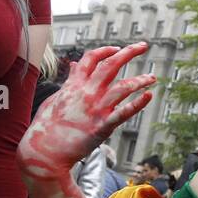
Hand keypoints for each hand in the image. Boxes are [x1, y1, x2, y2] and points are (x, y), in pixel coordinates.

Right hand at [20, 43, 154, 174]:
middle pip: (111, 65)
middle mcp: (86, 93)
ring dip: (140, 80)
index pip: (91, 58)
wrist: (44, 152)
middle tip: (143, 46)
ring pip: (123, 87)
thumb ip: (68, 81)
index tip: (117, 48)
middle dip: (129, 52)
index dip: (105, 50)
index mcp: (73, 85)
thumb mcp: (54, 98)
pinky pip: (124, 112)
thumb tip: (74, 65)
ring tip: (153, 77)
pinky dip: (138, 103)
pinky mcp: (102, 126)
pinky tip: (149, 95)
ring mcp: (95, 109)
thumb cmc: (47, 126)